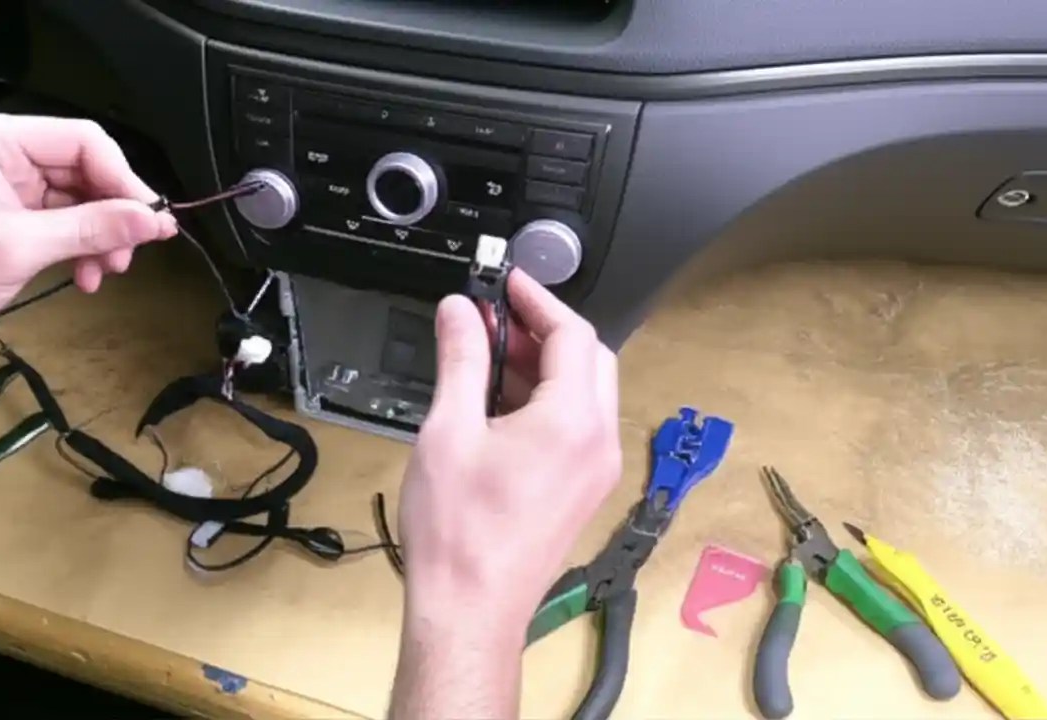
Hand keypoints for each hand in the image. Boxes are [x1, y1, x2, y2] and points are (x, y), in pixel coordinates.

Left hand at [0, 111, 176, 354]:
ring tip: (110, 271)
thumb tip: (152, 220)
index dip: (122, 179)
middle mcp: (4, 155)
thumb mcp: (19, 248)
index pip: (81, 141)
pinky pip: (67, 225)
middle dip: (114, 214)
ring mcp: (9, 188)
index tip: (150, 219)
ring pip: (82, 202)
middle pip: (86, 171)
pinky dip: (84, 250)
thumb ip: (91, 229)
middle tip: (136, 251)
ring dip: (102, 238)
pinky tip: (88, 278)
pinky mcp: (14, 221)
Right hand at [390, 271, 620, 717]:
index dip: (537, 299)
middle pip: (588, 358)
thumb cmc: (459, 534)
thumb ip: (461, 359)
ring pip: (584, 392)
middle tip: (493, 318)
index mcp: (572, 421)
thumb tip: (460, 311)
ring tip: (485, 357)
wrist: (470, 611)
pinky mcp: (582, 490)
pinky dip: (545, 401)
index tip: (506, 282)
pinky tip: (498, 403)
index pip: (571, 334)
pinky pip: (577, 426)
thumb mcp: (449, 430)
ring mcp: (595, 470)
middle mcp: (598, 442)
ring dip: (542, 366)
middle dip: (543, 330)